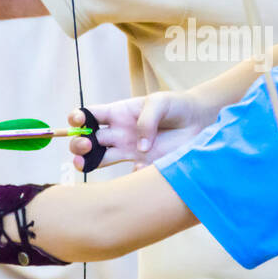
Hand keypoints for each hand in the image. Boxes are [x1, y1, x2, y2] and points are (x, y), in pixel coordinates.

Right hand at [69, 91, 212, 170]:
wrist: (200, 121)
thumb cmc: (177, 106)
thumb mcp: (160, 102)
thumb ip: (146, 119)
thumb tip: (139, 146)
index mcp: (117, 113)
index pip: (89, 115)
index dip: (77, 118)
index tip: (77, 121)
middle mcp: (118, 134)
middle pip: (86, 141)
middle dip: (78, 143)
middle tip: (87, 145)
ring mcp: (128, 151)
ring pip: (98, 160)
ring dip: (86, 163)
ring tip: (85, 163)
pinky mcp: (144, 165)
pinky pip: (130, 175)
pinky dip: (132, 175)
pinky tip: (141, 168)